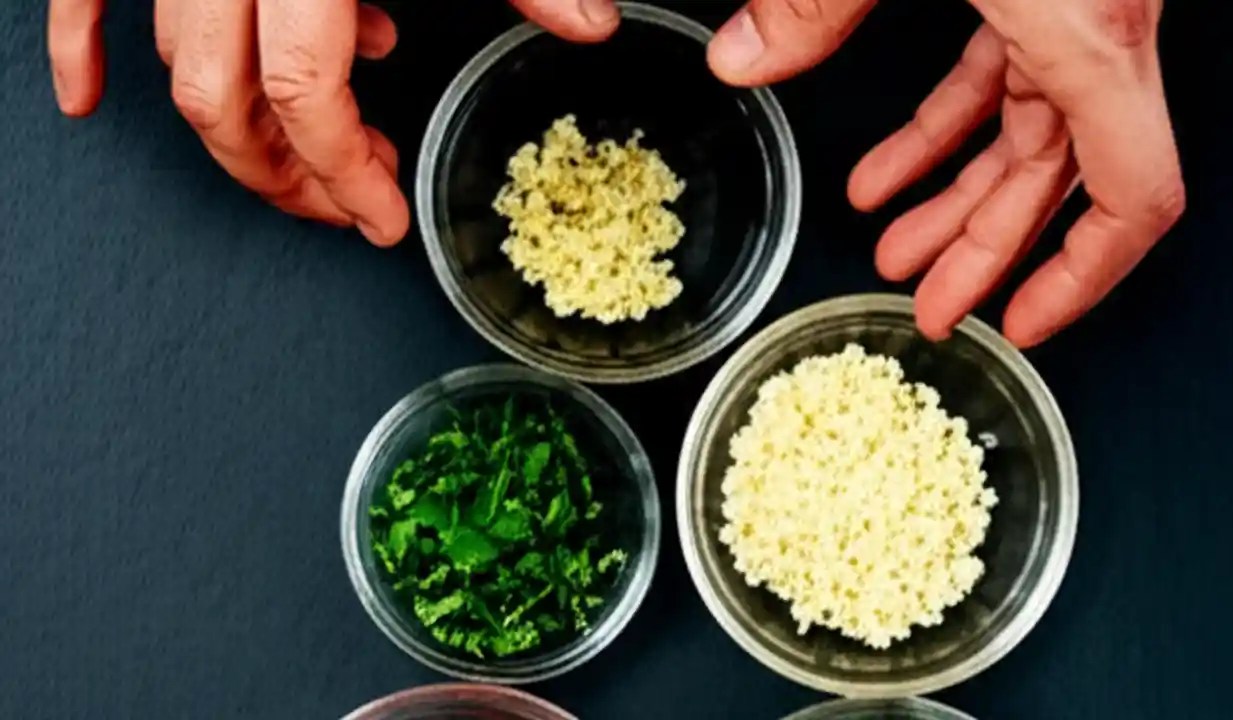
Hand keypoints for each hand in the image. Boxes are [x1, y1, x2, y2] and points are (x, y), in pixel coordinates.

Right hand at [47, 1, 619, 246]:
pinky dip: (78, 45)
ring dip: (236, 129)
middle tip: (342, 205)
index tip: (382, 219)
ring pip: (177, 65)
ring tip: (303, 151)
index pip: (305, 96)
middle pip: (226, 105)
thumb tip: (593, 24)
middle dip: (283, 176)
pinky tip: (84, 98)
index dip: (342, 173)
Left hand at [704, 0, 1184, 347]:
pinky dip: (943, 123)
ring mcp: (1073, 6)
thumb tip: (744, 58)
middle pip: (1056, 178)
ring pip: (1025, 130)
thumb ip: (814, 0)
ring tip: (891, 244)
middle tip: (927, 304)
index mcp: (1090, 27)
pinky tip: (886, 166)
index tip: (1023, 321)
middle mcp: (1099, 25)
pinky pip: (1000, 72)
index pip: (1135, 193)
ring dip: (954, 192)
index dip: (1085, 275)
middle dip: (983, 248)